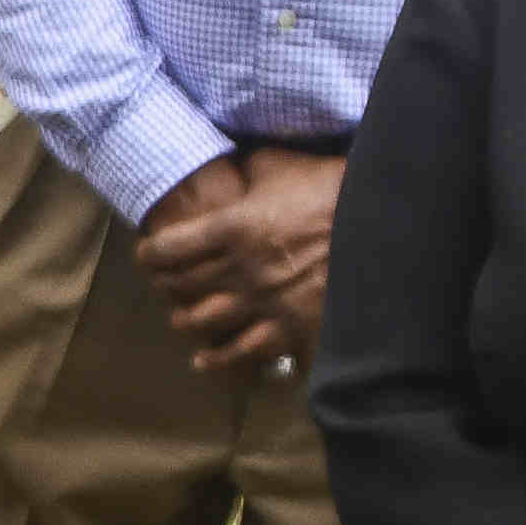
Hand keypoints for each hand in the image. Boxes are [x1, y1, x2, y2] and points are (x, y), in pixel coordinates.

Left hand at [136, 147, 344, 378]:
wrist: (380, 224)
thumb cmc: (331, 188)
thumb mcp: (282, 165)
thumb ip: (249, 168)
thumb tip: (233, 167)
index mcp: (231, 226)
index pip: (169, 248)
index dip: (150, 254)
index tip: (145, 255)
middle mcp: (238, 268)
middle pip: (182, 285)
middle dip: (165, 286)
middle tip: (162, 285)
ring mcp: (262, 302)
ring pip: (204, 320)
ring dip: (186, 319)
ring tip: (181, 318)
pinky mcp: (288, 327)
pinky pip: (242, 351)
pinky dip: (218, 358)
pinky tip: (203, 359)